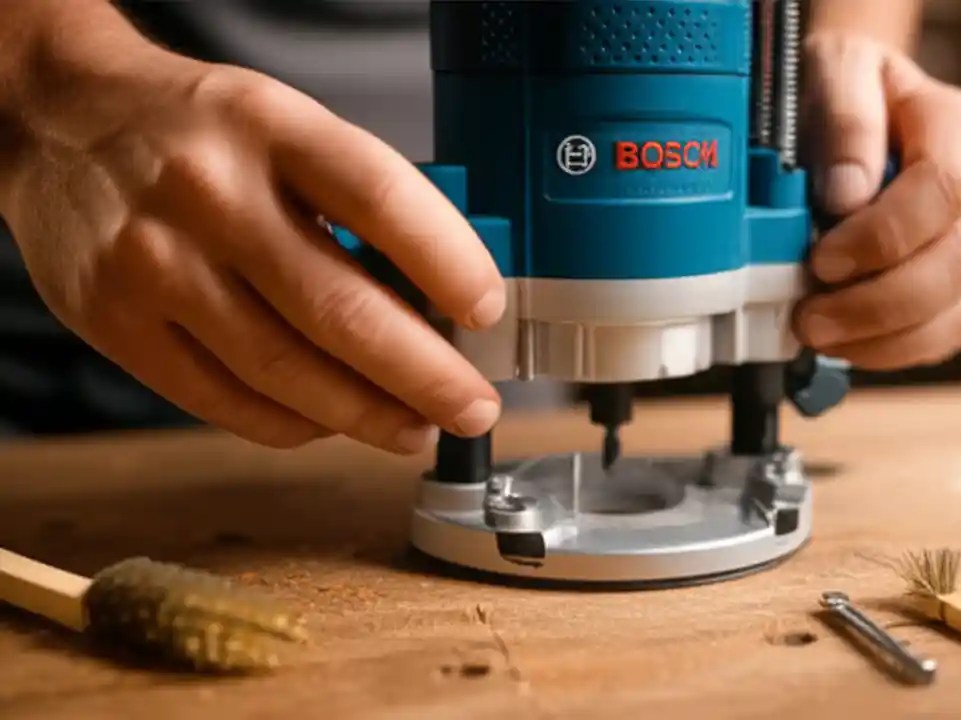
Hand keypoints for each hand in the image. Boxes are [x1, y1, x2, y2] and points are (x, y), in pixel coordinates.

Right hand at [2, 54, 504, 452]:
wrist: (61, 124)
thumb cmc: (201, 133)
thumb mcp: (286, 126)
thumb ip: (356, 201)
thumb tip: (442, 301)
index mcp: (269, 128)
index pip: (379, 197)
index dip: (447, 262)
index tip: (488, 311)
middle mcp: (207, 194)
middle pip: (338, 308)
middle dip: (424, 375)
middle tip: (472, 406)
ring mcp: (154, 264)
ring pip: (284, 372)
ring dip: (367, 416)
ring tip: (417, 428)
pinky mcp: (116, 324)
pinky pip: (227, 402)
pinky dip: (297, 424)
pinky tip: (336, 423)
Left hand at [794, 35, 960, 369]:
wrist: (857, 105)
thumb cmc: (844, 89)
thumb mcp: (834, 72)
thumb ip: (843, 119)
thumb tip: (846, 195)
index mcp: (957, 126)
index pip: (945, 189)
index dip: (884, 236)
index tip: (822, 258)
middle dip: (880, 303)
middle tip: (811, 317)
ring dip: (887, 339)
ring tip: (819, 334)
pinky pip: (950, 335)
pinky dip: (895, 351)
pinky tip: (845, 344)